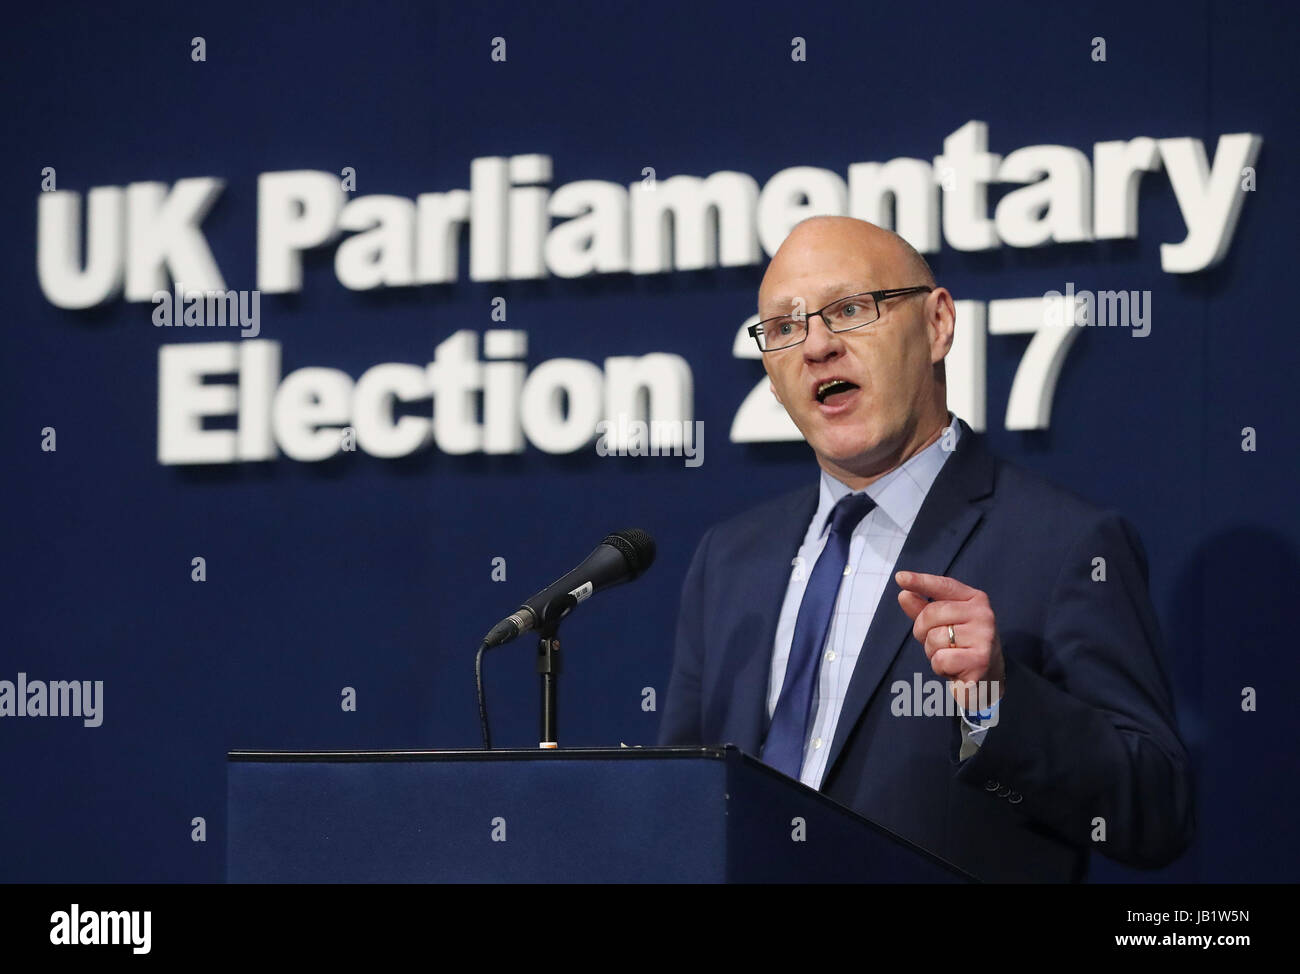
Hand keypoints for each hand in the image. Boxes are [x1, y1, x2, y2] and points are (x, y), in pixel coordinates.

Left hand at [895, 571, 1004, 712]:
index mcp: (975, 599)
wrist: (987, 678)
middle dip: (923, 631)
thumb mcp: (941, 624)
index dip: (921, 581)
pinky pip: (941, 659)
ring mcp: (984, 636)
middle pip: (931, 614)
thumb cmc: (961, 646)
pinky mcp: (981, 660)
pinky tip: (954, 669)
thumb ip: (923, 609)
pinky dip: (940, 667)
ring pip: (934, 638)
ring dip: (933, 652)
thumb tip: (904, 594)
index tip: (900, 577)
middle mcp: (983, 614)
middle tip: (938, 644)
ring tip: (950, 656)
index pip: (944, 586)